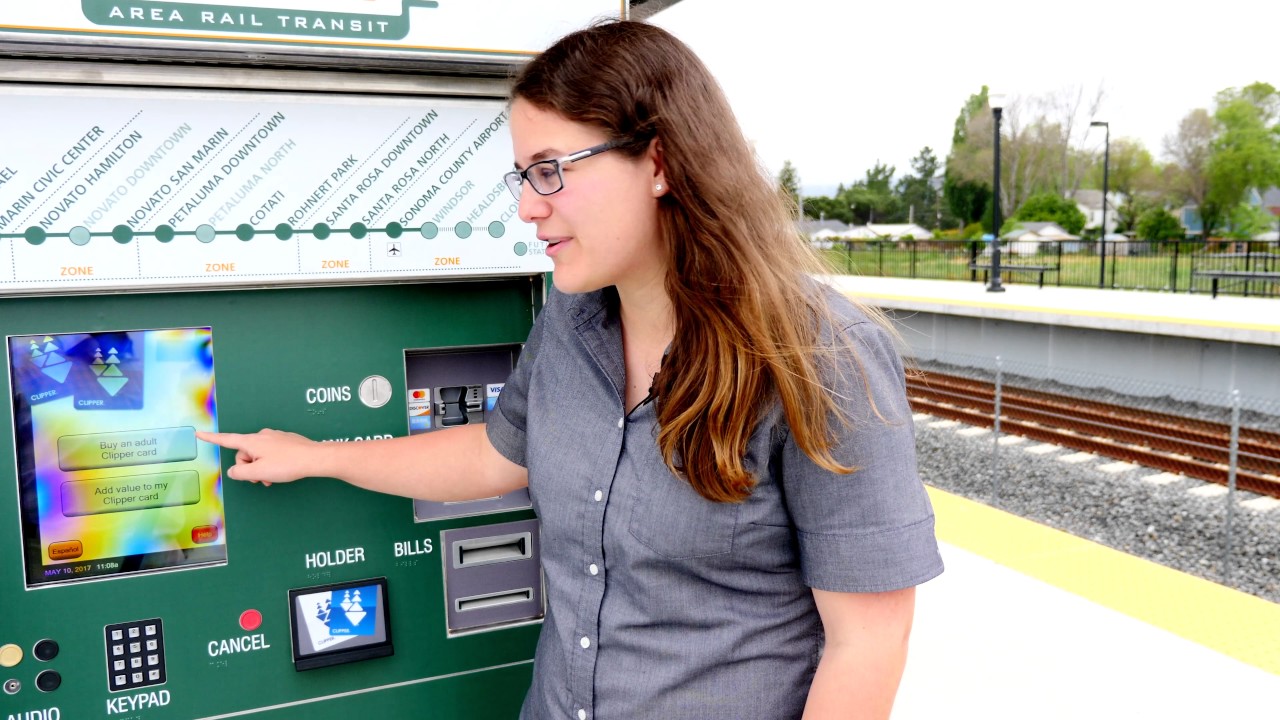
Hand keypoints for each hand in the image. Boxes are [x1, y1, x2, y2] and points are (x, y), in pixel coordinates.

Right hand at [196, 428, 319, 485]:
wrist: (314, 458)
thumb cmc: (287, 464)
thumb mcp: (258, 472)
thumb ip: (240, 473)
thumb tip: (234, 471)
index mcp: (252, 441)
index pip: (226, 440)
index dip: (212, 438)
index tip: (199, 433)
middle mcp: (262, 435)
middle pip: (244, 453)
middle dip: (249, 467)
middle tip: (260, 479)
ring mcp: (274, 437)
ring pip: (259, 455)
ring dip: (261, 468)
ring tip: (272, 478)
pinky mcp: (285, 441)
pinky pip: (271, 453)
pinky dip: (271, 464)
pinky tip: (282, 471)